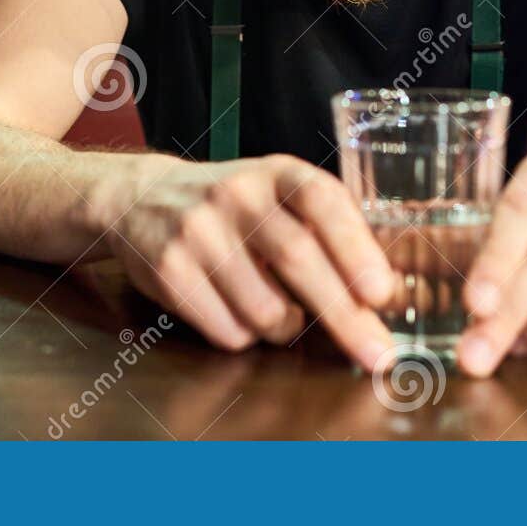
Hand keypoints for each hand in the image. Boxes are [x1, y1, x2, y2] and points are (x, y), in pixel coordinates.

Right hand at [100, 154, 396, 368]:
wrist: (143, 199)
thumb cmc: (235, 208)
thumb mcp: (279, 194)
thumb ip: (326, 229)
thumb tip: (383, 295)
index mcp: (276, 172)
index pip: (322, 200)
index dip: (355, 247)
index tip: (383, 293)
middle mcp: (236, 194)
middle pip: (297, 258)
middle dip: (345, 315)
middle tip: (378, 353)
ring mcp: (198, 232)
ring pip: (265, 310)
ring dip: (287, 327)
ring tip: (279, 310)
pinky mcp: (170, 271)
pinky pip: (229, 331)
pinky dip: (246, 336)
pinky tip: (237, 310)